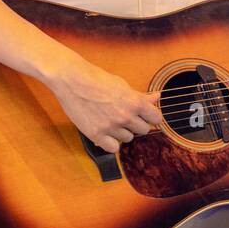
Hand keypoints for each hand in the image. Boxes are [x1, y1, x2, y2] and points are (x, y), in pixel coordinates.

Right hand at [46, 56, 162, 153]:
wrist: (71, 79)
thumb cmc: (97, 79)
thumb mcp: (122, 84)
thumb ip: (141, 96)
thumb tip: (157, 97)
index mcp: (135, 102)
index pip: (156, 119)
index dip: (150, 116)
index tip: (144, 115)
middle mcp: (125, 116)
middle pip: (143, 130)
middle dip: (136, 123)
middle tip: (123, 115)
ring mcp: (111, 126)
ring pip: (128, 138)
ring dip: (122, 132)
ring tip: (109, 119)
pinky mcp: (96, 134)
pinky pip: (113, 148)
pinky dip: (110, 142)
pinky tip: (104, 132)